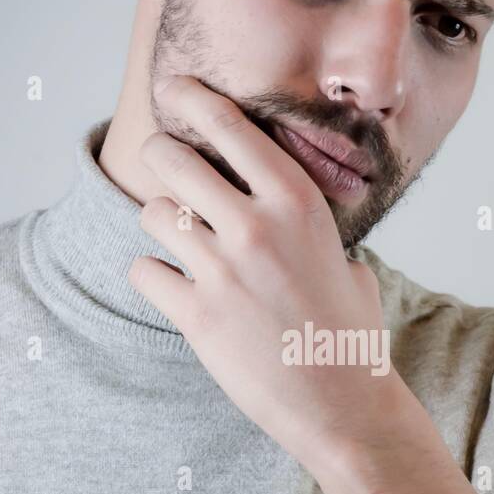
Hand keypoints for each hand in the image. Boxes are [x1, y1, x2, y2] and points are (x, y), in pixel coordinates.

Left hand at [127, 75, 404, 474]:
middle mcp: (256, 226)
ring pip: (152, 213)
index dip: (193, 98)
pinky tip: (178, 290)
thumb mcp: (345, 259)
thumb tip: (282, 204)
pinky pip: (143, 271)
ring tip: (183, 245)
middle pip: (171, 158)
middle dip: (163, 160)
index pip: (230, 125)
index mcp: (297, 202)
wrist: (344, 406)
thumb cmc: (350, 335)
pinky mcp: (196, 315)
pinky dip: (154, 278)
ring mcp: (222, 271)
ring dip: (161, 224)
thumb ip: (305, 226)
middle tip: (169, 171)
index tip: (176, 86)